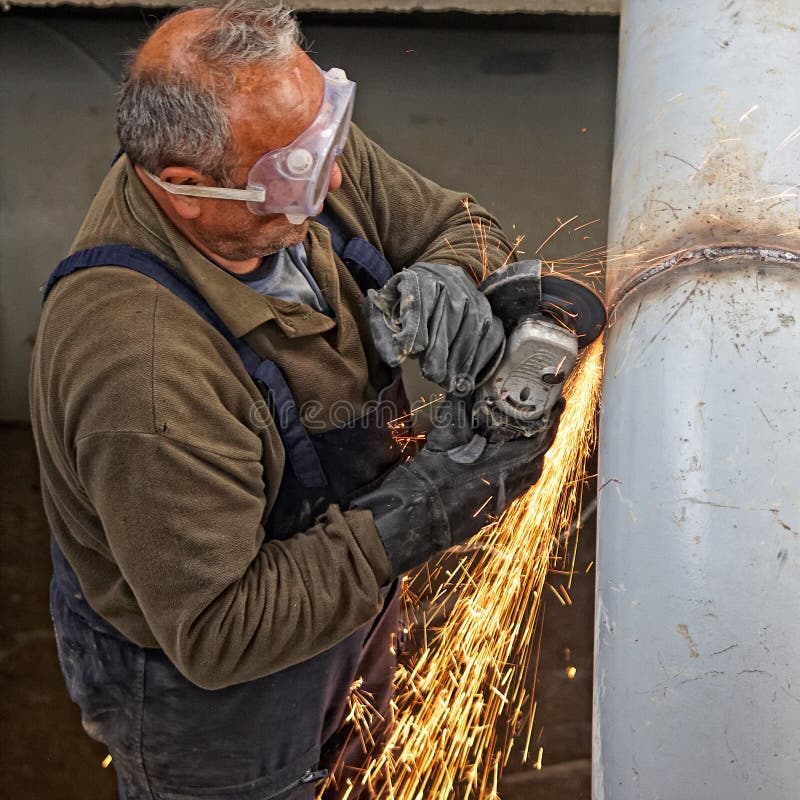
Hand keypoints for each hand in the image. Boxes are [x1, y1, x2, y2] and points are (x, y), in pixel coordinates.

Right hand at [351, 397, 561, 577]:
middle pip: (538, 456)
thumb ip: (459, 406)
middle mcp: (510, 485)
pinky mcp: (489, 512)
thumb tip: (464, 380)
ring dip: (528, 452)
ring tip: (521, 432)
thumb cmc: (426, 481)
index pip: (542, 438)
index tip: (555, 400)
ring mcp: (500, 501)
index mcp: (506, 466)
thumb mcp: (444, 436)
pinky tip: (499, 458)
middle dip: (541, 433)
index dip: (552, 417)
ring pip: (527, 473)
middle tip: (538, 411)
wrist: (408, 520)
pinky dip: (514, 469)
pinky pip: (512, 486)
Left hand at [365, 262, 504, 394]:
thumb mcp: (385, 313)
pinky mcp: (487, 308)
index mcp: (420, 278)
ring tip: (448, 380)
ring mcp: (472, 293)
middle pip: (450, 314)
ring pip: (473, 324)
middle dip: (440, 349)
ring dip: (461, 356)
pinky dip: (479, 358)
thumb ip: (384, 333)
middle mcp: (450, 279)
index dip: (416, 328)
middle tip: (431, 375)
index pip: (420, 301)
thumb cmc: (404, 304)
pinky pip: (490, 332)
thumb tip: (394, 359)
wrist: (433, 284)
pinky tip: (466, 376)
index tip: (410, 352)